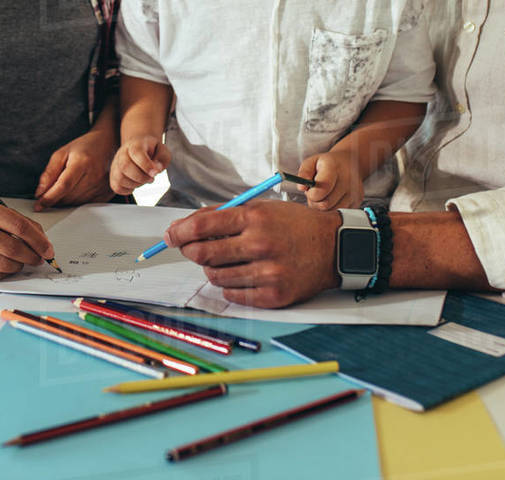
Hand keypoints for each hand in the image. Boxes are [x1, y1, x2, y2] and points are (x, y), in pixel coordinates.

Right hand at [0, 197, 53, 281]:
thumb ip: (17, 222)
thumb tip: (42, 241)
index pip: (19, 226)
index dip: (38, 240)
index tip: (48, 249)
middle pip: (13, 247)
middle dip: (32, 256)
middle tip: (39, 258)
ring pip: (4, 264)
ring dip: (19, 265)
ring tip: (20, 261)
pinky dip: (5, 273)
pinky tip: (5, 267)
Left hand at [33, 127, 116, 210]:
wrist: (107, 144)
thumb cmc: (84, 148)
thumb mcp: (61, 153)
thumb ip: (49, 172)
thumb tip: (40, 192)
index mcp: (82, 162)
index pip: (63, 185)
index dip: (49, 198)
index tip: (39, 205)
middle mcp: (95, 175)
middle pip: (68, 197)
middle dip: (55, 198)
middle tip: (50, 191)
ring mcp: (103, 186)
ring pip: (76, 204)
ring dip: (65, 201)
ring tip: (65, 187)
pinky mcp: (107, 194)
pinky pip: (86, 205)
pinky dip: (76, 202)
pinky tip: (76, 191)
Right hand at [109, 135, 170, 194]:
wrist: (141, 149)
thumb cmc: (153, 151)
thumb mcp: (163, 150)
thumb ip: (162, 158)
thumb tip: (156, 170)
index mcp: (135, 144)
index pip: (136, 153)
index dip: (146, 165)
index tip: (156, 173)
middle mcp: (122, 153)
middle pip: (125, 166)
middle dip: (141, 177)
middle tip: (151, 178)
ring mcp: (116, 165)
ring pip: (120, 178)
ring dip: (135, 184)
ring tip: (144, 180)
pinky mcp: (113, 176)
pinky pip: (117, 187)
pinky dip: (128, 190)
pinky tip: (136, 184)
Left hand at [164, 200, 339, 307]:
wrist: (335, 247)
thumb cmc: (293, 225)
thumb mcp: (261, 208)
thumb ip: (223, 215)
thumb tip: (185, 225)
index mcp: (255, 218)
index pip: (202, 226)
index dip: (179, 232)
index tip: (169, 236)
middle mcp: (260, 245)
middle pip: (203, 253)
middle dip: (190, 251)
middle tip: (191, 248)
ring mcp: (268, 273)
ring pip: (215, 276)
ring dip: (212, 269)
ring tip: (225, 260)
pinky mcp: (274, 296)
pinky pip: (232, 295)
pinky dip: (229, 286)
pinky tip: (241, 275)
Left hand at [297, 146, 363, 209]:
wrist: (350, 162)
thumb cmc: (328, 164)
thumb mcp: (312, 161)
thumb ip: (304, 172)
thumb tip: (301, 187)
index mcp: (334, 168)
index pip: (322, 189)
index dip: (311, 193)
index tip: (309, 189)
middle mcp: (347, 181)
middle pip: (324, 204)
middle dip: (315, 201)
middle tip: (315, 192)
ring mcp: (354, 193)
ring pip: (330, 211)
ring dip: (322, 206)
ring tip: (323, 194)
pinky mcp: (357, 202)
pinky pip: (338, 213)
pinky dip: (331, 209)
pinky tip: (332, 198)